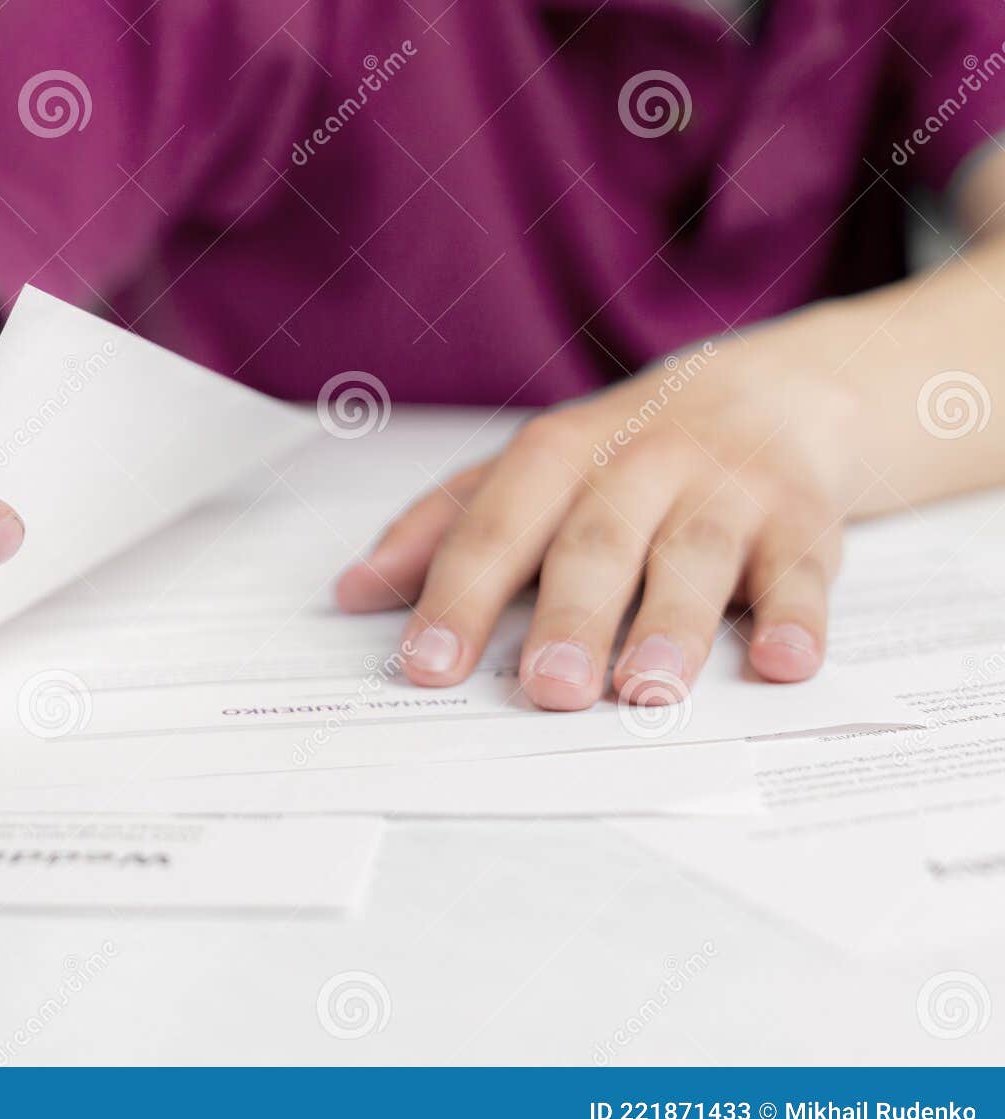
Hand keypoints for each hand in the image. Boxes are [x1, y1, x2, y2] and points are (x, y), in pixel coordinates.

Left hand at [335, 336, 863, 708]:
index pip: (495, 530)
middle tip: (544, 689)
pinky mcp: (802, 519)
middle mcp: (639, 465)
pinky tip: (783, 665)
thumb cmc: (622, 454)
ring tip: (646, 691)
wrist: (770, 391)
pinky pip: (803, 570)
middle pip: (596, 543)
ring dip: (672, 625)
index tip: (424, 666)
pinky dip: (798, 617)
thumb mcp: (527, 474)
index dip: (458, 597)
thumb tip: (349, 593)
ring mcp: (725, 488)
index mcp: (556, 457)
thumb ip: (440, 529)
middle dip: (569, 616)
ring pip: (695, 556)